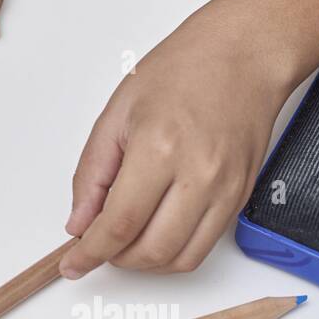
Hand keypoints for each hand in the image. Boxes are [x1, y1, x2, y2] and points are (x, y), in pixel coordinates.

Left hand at [58, 11, 294, 277]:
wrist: (245, 53)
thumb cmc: (183, 69)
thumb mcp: (117, 113)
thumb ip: (92, 174)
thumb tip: (79, 222)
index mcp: (159, 148)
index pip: (119, 224)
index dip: (90, 253)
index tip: (73, 265)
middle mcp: (198, 176)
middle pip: (150, 251)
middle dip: (114, 259)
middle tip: (95, 245)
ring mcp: (226, 190)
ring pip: (180, 259)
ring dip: (144, 263)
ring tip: (124, 241)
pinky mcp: (242, 197)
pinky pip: (204, 247)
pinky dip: (173, 253)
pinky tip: (154, 233)